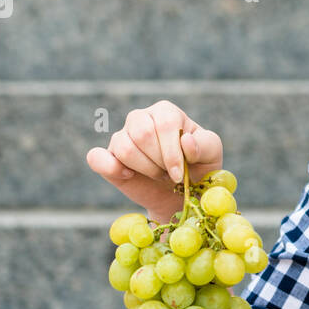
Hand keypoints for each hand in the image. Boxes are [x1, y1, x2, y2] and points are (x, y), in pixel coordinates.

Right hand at [86, 100, 223, 222]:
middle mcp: (141, 118)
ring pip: (124, 148)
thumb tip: (186, 140)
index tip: (180, 174)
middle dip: (159, 162)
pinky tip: (128, 176)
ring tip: (157, 174)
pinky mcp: (108, 157)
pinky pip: (96, 157)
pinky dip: (111, 168)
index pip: (165, 123)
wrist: (180, 196)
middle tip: (169, 174)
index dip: (172, 152)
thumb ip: (205, 145)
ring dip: (145, 169)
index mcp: (166, 112)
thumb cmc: (198, 169)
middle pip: (143, 134)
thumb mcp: (212, 155)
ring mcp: (122, 136)